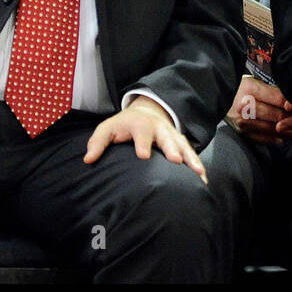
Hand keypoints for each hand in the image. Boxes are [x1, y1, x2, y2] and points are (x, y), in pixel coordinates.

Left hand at [84, 95, 206, 182]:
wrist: (147, 112)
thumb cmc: (124, 125)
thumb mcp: (108, 128)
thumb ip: (98, 142)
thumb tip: (88, 159)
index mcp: (141, 125)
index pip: (142, 134)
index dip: (143, 144)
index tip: (144, 156)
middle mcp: (160, 129)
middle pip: (166, 138)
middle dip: (171, 149)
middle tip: (175, 161)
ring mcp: (172, 136)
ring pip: (183, 146)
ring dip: (190, 158)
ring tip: (198, 172)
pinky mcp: (181, 143)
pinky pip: (191, 154)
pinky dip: (198, 165)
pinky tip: (203, 179)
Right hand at [225, 76, 291, 143]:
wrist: (216, 96)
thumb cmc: (239, 87)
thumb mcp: (255, 82)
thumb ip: (273, 92)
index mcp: (249, 89)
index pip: (279, 99)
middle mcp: (245, 106)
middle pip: (277, 116)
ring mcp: (242, 121)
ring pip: (272, 128)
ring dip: (288, 131)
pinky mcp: (241, 131)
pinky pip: (263, 137)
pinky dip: (275, 138)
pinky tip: (285, 136)